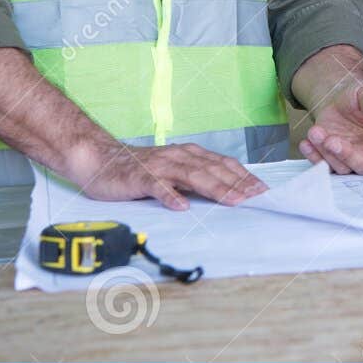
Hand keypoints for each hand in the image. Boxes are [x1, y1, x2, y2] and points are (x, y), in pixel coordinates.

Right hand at [73, 141, 267, 210]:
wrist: (100, 159)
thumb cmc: (141, 169)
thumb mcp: (174, 170)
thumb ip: (196, 177)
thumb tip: (227, 191)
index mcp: (189, 155)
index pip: (223, 164)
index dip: (243, 176)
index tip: (262, 189)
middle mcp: (178, 157)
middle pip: (213, 170)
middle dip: (237, 183)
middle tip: (256, 196)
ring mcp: (160, 166)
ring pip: (192, 176)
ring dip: (214, 188)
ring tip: (233, 200)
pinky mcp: (140, 178)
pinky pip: (157, 187)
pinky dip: (170, 196)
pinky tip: (182, 207)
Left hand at [300, 77, 362, 179]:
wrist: (336, 98)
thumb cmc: (357, 96)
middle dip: (347, 155)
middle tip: (331, 141)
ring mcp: (351, 158)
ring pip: (342, 167)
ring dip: (326, 153)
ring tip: (315, 132)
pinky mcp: (332, 159)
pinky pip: (323, 165)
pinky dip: (314, 156)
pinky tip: (306, 143)